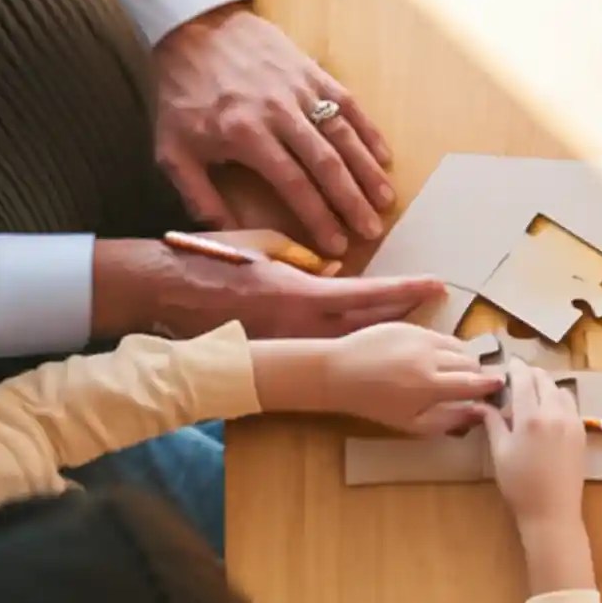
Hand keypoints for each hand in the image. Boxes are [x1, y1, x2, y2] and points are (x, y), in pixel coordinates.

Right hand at [91, 235, 443, 340]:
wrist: (163, 294)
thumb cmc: (211, 261)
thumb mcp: (263, 245)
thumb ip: (304, 257)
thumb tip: (337, 267)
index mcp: (303, 293)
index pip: (370, 293)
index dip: (406, 290)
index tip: (437, 285)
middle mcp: (303, 326)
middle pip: (370, 324)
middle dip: (406, 315)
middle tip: (438, 307)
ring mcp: (292, 346)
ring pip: (350, 341)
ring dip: (383, 334)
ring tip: (417, 325)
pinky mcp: (279, 357)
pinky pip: (325, 352)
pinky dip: (350, 346)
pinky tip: (370, 346)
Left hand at [153, 4, 393, 254]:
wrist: (195, 31)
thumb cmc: (185, 95)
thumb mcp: (174, 149)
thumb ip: (199, 196)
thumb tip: (230, 237)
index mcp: (245, 134)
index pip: (292, 183)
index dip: (318, 217)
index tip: (337, 245)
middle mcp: (279, 113)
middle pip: (326, 164)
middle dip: (352, 201)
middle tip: (372, 231)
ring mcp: (301, 90)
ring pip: (343, 136)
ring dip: (367, 171)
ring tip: (386, 202)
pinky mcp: (314, 73)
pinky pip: (349, 105)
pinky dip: (369, 132)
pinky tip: (385, 158)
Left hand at [251, 323, 505, 434]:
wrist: (339, 372)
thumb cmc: (376, 405)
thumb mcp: (412, 424)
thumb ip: (449, 420)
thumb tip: (480, 413)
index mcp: (431, 385)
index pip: (475, 382)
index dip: (491, 384)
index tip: (500, 386)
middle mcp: (430, 357)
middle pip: (470, 361)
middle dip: (477, 372)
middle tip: (477, 382)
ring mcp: (421, 337)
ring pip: (457, 346)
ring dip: (463, 358)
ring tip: (455, 371)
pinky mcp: (411, 325)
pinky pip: (439, 336)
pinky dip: (444, 348)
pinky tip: (434, 359)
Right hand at [482, 359, 588, 529]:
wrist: (552, 511)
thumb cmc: (519, 485)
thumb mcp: (500, 452)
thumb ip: (493, 422)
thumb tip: (482, 403)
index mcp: (531, 417)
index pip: (524, 380)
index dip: (515, 368)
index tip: (509, 362)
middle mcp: (555, 414)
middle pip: (544, 381)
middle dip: (531, 374)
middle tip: (518, 377)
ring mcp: (573, 422)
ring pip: (560, 390)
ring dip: (546, 386)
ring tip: (532, 394)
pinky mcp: (582, 432)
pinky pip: (571, 405)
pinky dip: (559, 399)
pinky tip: (547, 410)